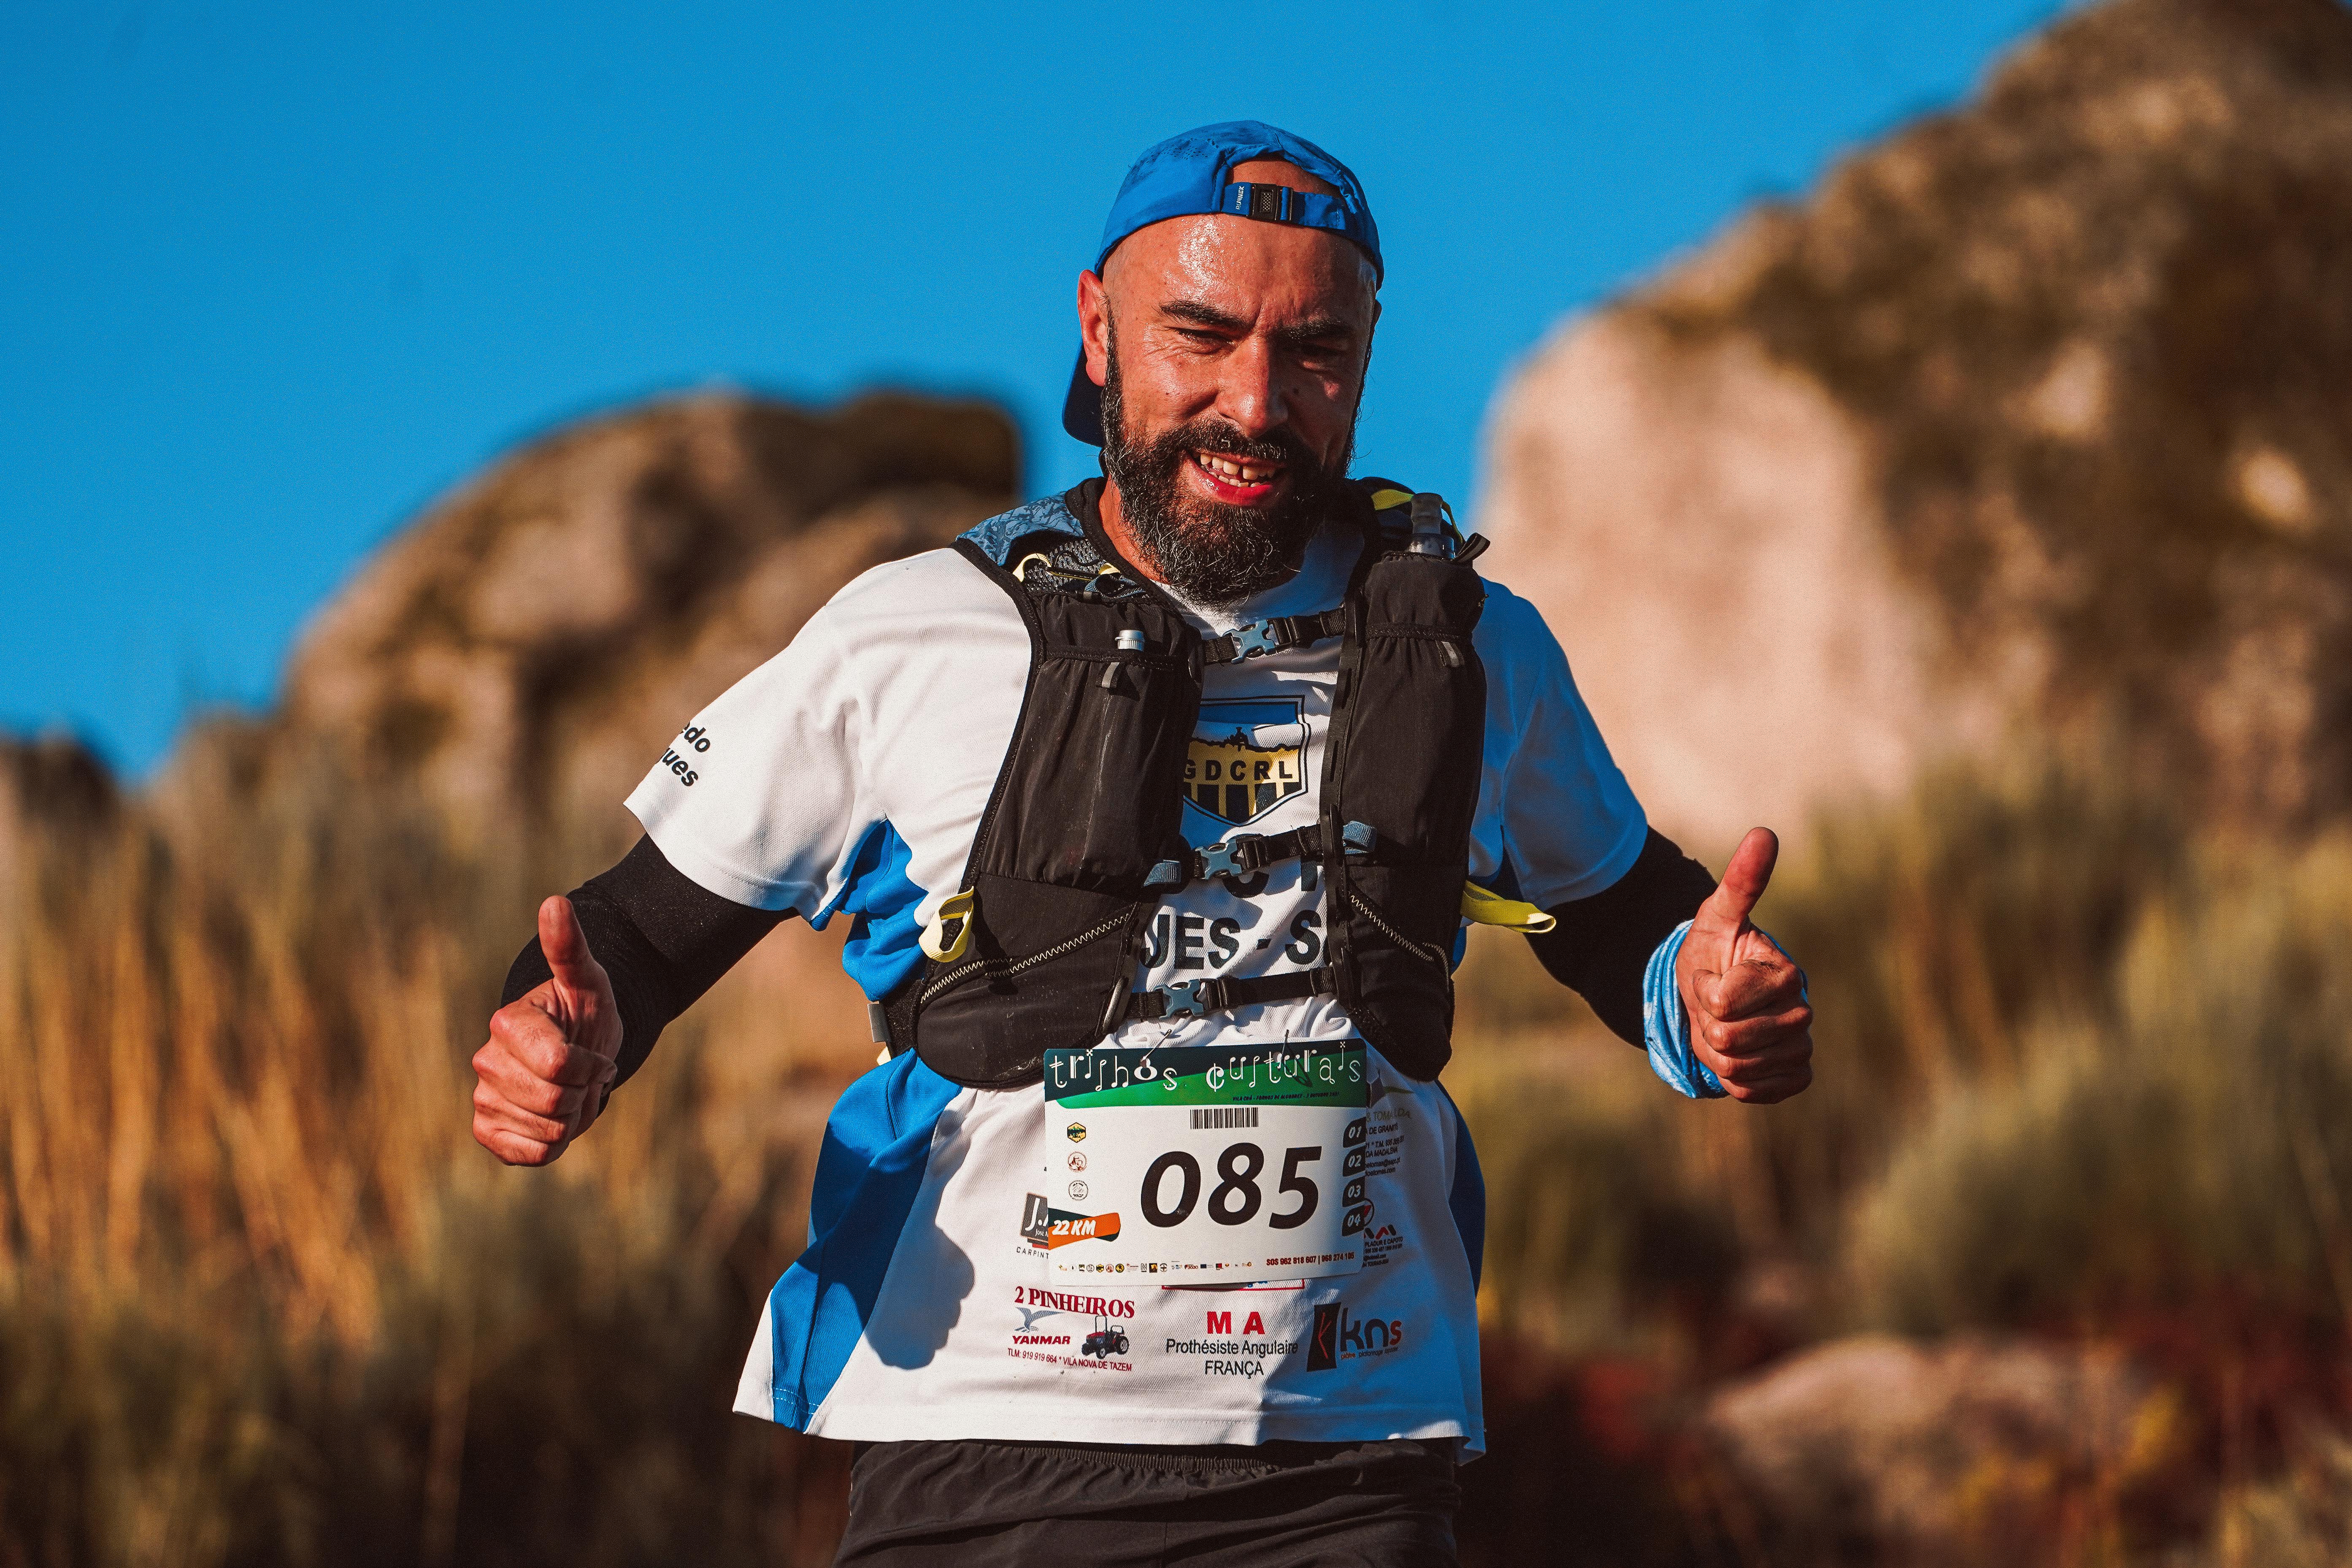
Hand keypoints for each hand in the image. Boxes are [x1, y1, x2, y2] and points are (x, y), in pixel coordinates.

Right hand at [471, 896, 621, 1164]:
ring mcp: (484, 1098)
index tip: (595, 1052)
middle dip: (584, 1092)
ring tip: (570, 1091)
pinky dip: (552, 1144)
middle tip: (584, 1074)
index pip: (559, 1066)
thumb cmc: (585, 1014)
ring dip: (573, 1117)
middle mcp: (486, 1061)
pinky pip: (530, 1154)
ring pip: (548, 1130)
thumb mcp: (590, 981)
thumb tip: (555, 902)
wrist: (578, 1051)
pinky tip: (552, 1119)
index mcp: (507, 1025)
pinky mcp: (488, 1131)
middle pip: (555, 1100)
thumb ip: (570, 947)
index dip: (591, 1066)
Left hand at [1675, 828, 1813, 1103]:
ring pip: (1736, 1069)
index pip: (1721, 1001)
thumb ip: (1742, 879)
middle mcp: (1801, 1010)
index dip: (1703, 990)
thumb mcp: (1717, 914)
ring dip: (1715, 1052)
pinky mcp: (1794, 1076)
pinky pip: (1754, 1091)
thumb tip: (1765, 833)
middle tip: (1714, 1004)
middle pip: (1728, 1040)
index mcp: (1785, 973)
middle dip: (1706, 1023)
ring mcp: (1800, 1047)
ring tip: (1722, 1025)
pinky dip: (1734, 1079)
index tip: (1711, 975)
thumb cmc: (1714, 951)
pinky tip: (1737, 1054)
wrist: (1713, 994)